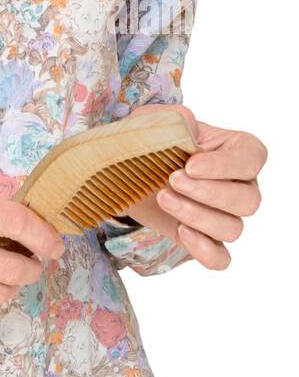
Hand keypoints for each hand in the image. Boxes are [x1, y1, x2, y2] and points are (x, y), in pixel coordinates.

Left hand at [122, 104, 265, 268]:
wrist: (123, 171)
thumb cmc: (148, 141)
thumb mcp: (154, 120)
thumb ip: (174, 117)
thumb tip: (191, 126)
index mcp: (235, 150)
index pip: (252, 159)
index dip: (225, 166)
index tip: (190, 164)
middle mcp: (239, 185)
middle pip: (248, 200)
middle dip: (208, 192)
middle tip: (171, 179)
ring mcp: (225, 215)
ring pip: (233, 228)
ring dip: (196, 215)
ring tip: (163, 198)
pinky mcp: (205, 240)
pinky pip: (220, 258)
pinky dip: (204, 250)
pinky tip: (181, 232)